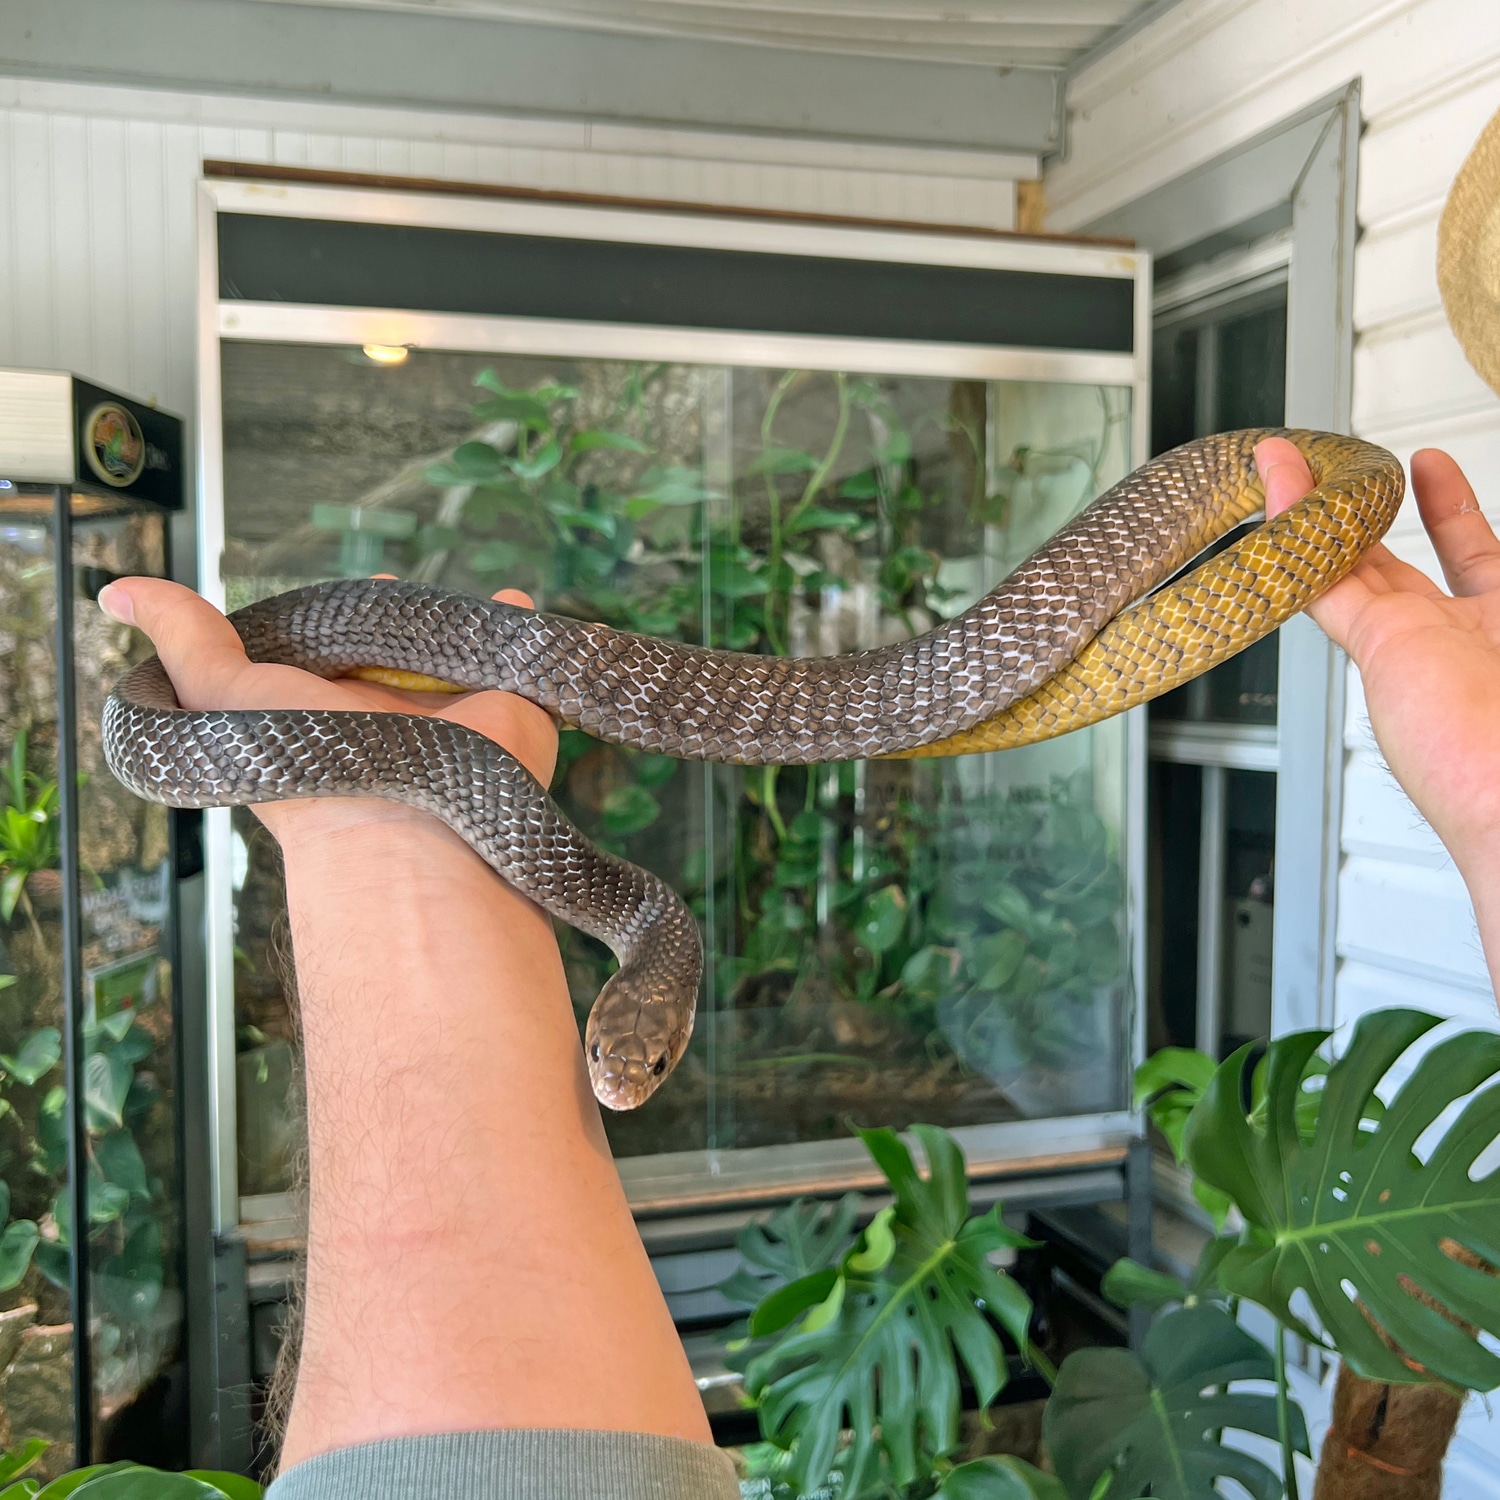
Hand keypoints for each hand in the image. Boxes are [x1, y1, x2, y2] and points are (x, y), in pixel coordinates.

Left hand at [96, 576, 557, 848]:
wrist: (397, 822)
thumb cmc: (304, 765)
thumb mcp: (227, 690)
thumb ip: (188, 639)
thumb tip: (115, 588)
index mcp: (332, 703)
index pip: (340, 644)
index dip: (344, 611)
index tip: (360, 583)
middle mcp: (393, 707)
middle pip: (402, 644)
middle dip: (406, 613)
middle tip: (406, 586)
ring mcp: (455, 708)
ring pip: (461, 649)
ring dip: (464, 620)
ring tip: (467, 596)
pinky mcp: (510, 710)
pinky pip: (521, 660)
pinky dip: (522, 630)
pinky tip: (517, 605)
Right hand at [1256, 437, 1499, 933]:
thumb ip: (1494, 580)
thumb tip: (1499, 557)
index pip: (1470, 552)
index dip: (1448, 506)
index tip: (1431, 465)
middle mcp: (1453, 637)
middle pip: (1392, 559)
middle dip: (1356, 508)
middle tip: (1321, 466)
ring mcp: (1411, 645)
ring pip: (1349, 564)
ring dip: (1311, 508)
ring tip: (1283, 464)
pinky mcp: (1378, 650)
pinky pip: (1330, 582)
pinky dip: (1299, 536)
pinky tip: (1281, 497)